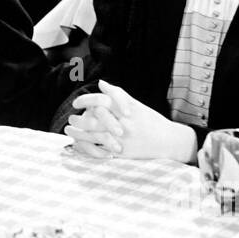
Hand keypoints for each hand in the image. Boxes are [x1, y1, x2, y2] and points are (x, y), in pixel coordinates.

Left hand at [65, 79, 195, 161]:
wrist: (169, 142)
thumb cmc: (151, 121)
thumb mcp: (137, 105)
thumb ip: (118, 94)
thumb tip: (101, 84)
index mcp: (126, 110)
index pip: (101, 101)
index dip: (86, 100)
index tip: (76, 103)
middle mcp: (124, 123)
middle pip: (95, 119)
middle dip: (79, 119)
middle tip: (71, 119)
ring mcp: (122, 139)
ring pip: (94, 136)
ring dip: (78, 133)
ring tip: (69, 130)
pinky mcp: (122, 153)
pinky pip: (99, 151)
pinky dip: (86, 148)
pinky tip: (78, 144)